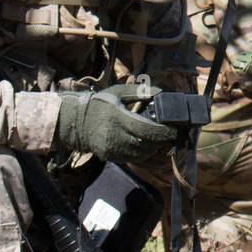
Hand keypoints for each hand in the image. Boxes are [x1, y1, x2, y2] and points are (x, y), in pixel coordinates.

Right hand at [55, 84, 176, 164]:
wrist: (76, 122)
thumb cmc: (101, 104)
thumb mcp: (118, 92)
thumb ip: (139, 91)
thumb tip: (160, 92)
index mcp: (118, 118)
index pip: (146, 129)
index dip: (163, 131)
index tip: (174, 129)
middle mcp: (114, 135)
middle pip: (146, 143)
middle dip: (162, 141)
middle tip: (173, 135)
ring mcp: (112, 148)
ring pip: (141, 154)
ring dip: (155, 149)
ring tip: (164, 141)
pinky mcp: (111, 157)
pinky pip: (133, 160)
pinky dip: (145, 155)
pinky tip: (151, 147)